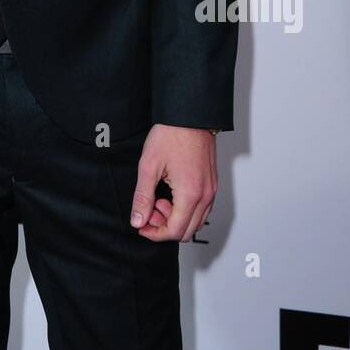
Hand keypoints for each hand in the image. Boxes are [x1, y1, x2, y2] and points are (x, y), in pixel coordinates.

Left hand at [130, 124, 217, 242]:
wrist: (189, 116)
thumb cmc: (171, 135)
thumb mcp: (149, 166)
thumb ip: (143, 197)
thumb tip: (138, 220)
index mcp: (190, 194)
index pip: (175, 231)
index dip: (155, 233)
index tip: (142, 225)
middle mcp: (206, 196)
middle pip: (187, 231)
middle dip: (165, 226)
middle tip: (149, 209)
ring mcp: (211, 190)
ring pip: (196, 221)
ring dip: (176, 218)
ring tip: (159, 198)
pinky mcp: (212, 184)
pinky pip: (201, 209)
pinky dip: (186, 209)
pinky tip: (171, 193)